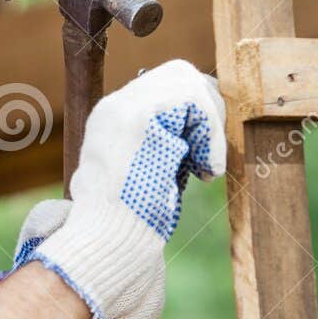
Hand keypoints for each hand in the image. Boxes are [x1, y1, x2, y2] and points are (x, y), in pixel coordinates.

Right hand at [16, 59, 225, 318]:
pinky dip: (212, 133)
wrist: (105, 245)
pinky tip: (207, 169)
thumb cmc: (126, 225)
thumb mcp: (145, 175)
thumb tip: (194, 136)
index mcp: (111, 122)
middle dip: (206, 109)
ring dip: (211, 124)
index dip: (193, 113)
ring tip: (207, 166)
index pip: (162, 87)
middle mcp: (113, 107)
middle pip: (178, 73)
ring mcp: (123, 107)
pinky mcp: (138, 116)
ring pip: (188, 79)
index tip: (200, 154)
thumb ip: (162, 147)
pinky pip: (193, 98)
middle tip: (209, 155)